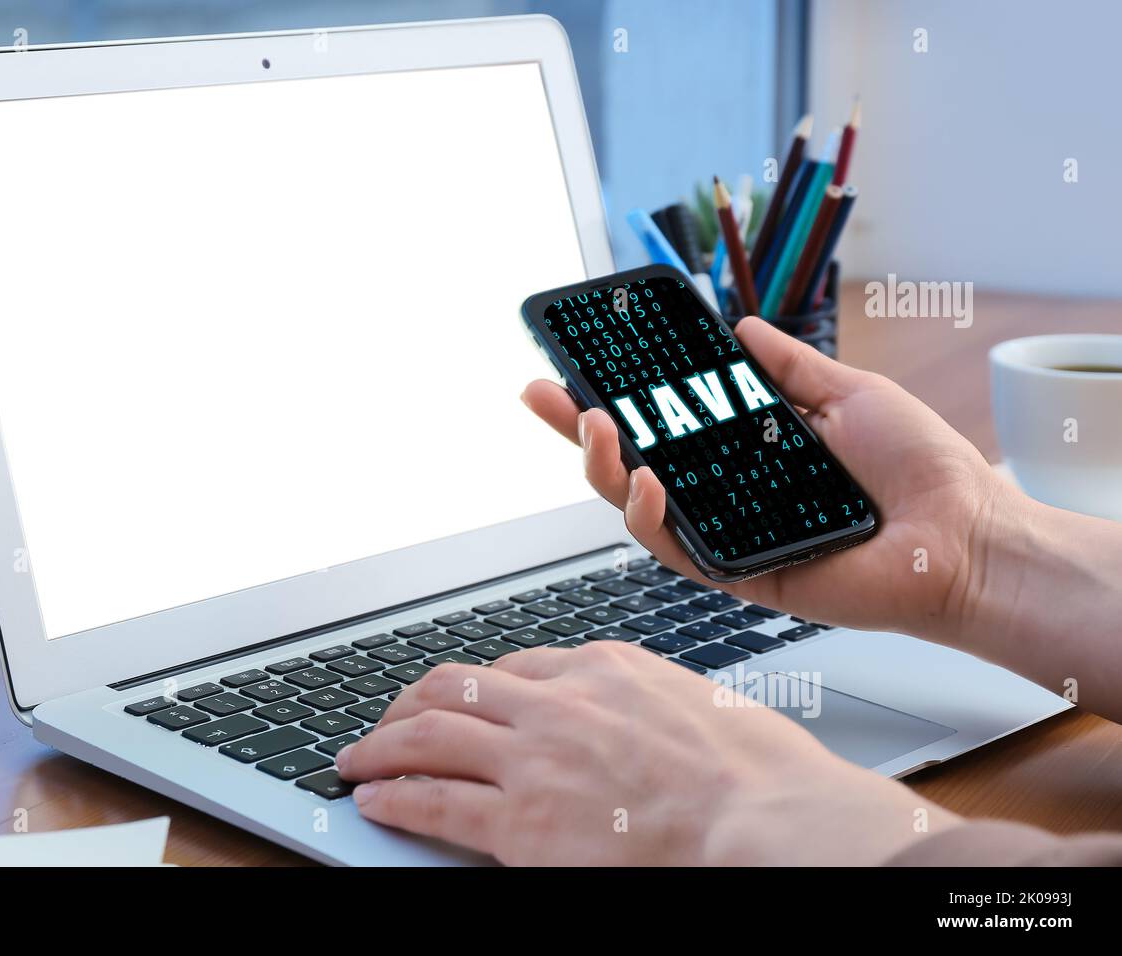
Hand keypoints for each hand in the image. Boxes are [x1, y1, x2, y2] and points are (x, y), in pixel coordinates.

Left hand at [336, 642, 958, 864]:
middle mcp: (559, 701)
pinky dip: (395, 796)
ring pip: (430, 733)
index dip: (475, 687)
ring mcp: (536, 758)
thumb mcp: (693, 702)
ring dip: (382, 745)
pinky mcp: (524, 820)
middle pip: (455, 686)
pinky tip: (374, 799)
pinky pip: (436, 800)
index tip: (459, 700)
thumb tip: (624, 717)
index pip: (514, 666)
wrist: (770, 823)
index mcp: (602, 667)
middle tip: (387, 721)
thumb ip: (637, 701)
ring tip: (357, 758)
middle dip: (410, 702)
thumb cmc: (756, 773)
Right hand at [523, 316, 1015, 644]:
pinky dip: (649, 515)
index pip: (664, 422)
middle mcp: (726, 494)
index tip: (575, 364)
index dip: (615, 397)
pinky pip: (674, 549)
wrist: (963, 535)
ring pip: (637, 507)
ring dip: (603, 466)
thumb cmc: (918, 469)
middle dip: (576, 429)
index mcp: (746, 452)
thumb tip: (742, 327)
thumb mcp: (847, 394)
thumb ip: (790, 366)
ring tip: (593, 424)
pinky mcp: (737, 575)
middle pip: (631, 463)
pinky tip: (644, 478)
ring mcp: (726, 535)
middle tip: (542, 394)